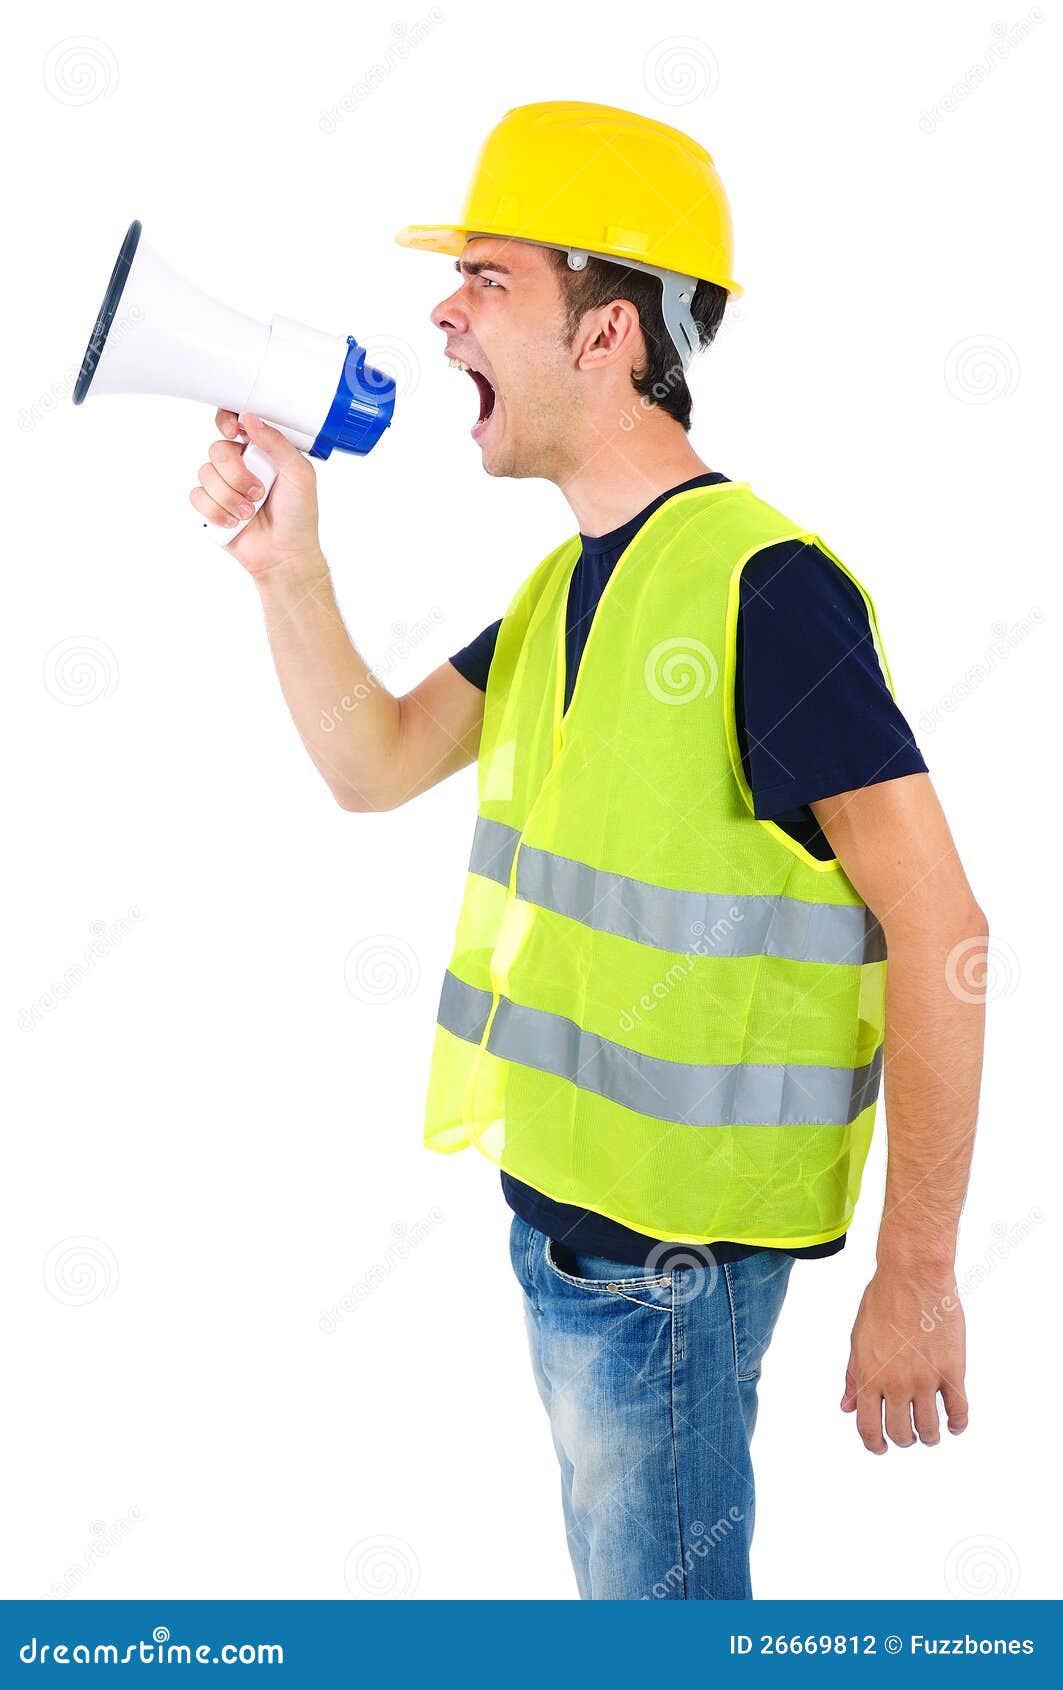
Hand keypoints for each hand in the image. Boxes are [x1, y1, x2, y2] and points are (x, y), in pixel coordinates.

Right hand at [189, 410, 322, 577]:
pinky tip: (235, 522)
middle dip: (236, 474)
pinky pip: (197, 497)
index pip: (234, 422)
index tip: (233, 431)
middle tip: (257, 492)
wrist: (285, 555)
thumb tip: (251, 418)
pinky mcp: (210, 507)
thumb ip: (277, 443)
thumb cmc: (298, 516)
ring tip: (250, 513)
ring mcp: (223, 486)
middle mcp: (239, 465)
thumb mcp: (300, 474)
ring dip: (230, 497)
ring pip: (205, 474)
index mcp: (260, 451)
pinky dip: (217, 512)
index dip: (226, 421)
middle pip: (217, 449)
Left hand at [841, 1262, 967, 1452]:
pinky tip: (954, 1423)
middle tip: (908, 1435)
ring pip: (929, 1429)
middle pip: (900, 1433)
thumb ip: (853, 1375)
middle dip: (903, 1439)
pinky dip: (957, 1424)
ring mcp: (924, 1379)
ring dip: (929, 1436)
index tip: (881, 1448)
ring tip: (930, 1432)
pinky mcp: (951, 1371)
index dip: (875, 1444)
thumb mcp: (858, 1338)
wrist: (912, 1276)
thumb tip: (846, 1407)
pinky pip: (959, 1411)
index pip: (868, 1427)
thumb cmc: (882, 1301)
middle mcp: (895, 1383)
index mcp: (868, 1375)